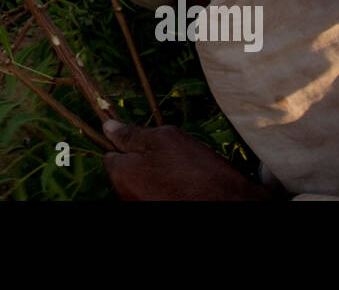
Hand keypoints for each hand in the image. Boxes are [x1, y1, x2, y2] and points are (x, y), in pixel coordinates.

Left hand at [103, 121, 272, 200]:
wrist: (230, 204)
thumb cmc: (197, 171)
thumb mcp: (165, 139)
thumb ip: (132, 134)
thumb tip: (108, 127)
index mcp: (122, 174)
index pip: (110, 154)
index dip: (127, 143)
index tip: (146, 141)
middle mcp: (125, 196)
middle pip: (125, 171)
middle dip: (141, 161)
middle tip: (169, 155)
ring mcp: (141, 206)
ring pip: (141, 184)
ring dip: (154, 175)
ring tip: (180, 172)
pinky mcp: (156, 210)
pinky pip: (154, 195)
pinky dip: (165, 190)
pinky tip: (184, 186)